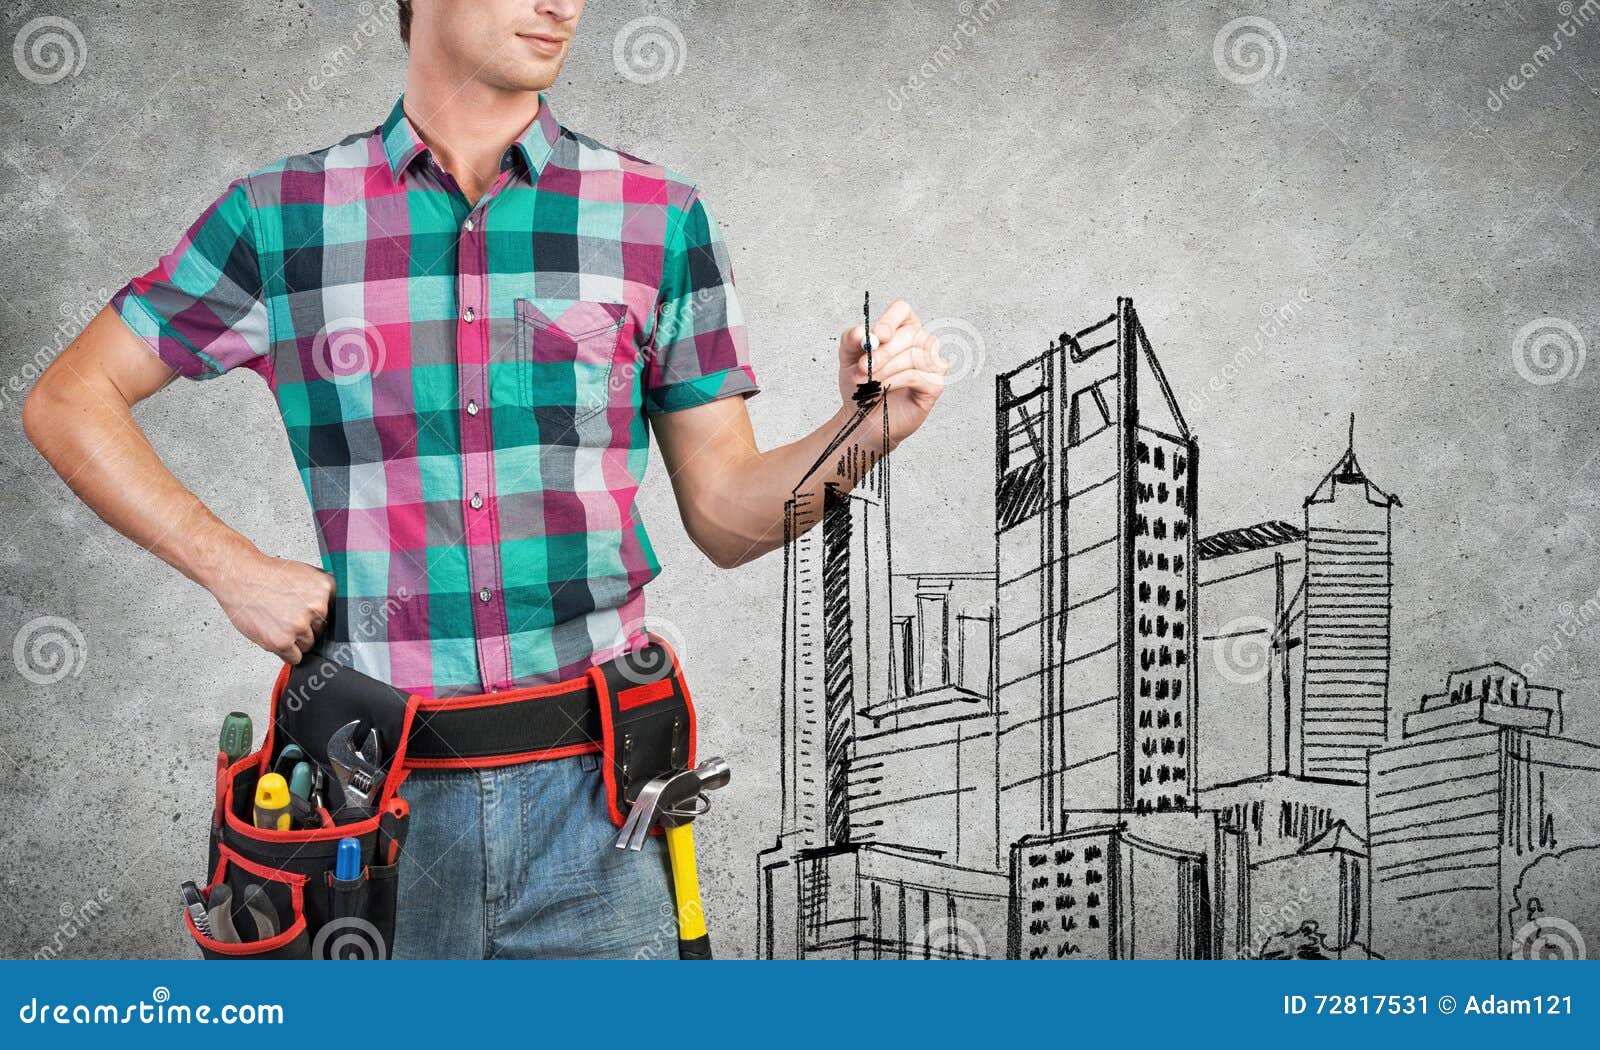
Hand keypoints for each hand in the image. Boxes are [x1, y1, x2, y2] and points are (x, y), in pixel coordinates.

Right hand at [208, 550, 334, 664]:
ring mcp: (300, 626)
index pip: (340, 614)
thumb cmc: (269, 575)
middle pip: (323, 631)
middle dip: (308, 627)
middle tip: (289, 616)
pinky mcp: (283, 641)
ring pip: (309, 645)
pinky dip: (287, 652)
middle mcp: (318, 607)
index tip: (318, 619)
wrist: (240, 577)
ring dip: (296, 640)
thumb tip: (341, 609)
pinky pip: (295, 658)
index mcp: (327, 589)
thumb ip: (324, 592)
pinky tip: (277, 636)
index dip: (325, 617)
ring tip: (279, 623)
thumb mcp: (307, 573)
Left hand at [836, 299, 948, 446]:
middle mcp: (921, 343)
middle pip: (910, 334)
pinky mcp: (934, 384)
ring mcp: (932, 363)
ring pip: (914, 356)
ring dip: (886, 369)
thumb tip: (861, 332)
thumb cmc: (860, 386)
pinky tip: (882, 389)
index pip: (902, 310)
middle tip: (862, 367)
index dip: (890, 320)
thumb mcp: (848, 359)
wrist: (863, 418)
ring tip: (868, 382)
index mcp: (902, 329)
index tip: (875, 337)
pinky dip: (895, 381)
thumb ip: (851, 340)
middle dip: (883, 352)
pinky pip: (918, 376)